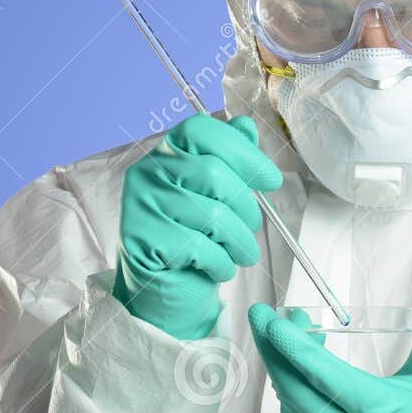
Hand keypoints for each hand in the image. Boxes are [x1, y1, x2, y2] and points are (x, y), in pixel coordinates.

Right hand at [114, 113, 281, 339]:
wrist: (163, 287)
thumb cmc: (193, 236)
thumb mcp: (215, 195)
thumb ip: (228, 159)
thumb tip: (246, 126)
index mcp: (166, 152)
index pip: (202, 131)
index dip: (243, 152)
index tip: (271, 180)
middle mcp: (146, 172)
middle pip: (214, 174)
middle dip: (247, 207)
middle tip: (253, 227)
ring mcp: (140, 205)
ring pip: (212, 215)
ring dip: (240, 241)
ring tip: (244, 253)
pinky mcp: (141, 240)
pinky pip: (199, 247)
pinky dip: (221, 263)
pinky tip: (220, 268)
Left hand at [248, 285, 411, 412]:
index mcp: (375, 407)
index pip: (323, 374)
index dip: (294, 346)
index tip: (273, 320)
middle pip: (293, 386)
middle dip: (272, 347)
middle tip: (261, 316)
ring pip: (289, 401)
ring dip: (281, 366)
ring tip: (286, 334)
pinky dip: (289, 391)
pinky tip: (295, 369)